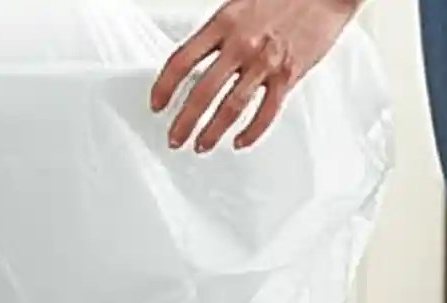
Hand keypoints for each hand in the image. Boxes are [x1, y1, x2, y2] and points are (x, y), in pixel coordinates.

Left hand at [150, 0, 361, 152]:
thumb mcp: (239, 5)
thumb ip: (218, 33)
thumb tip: (196, 61)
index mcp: (223, 23)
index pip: (181, 61)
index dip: (164, 87)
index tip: (156, 105)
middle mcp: (241, 44)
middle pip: (202, 91)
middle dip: (184, 121)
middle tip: (174, 138)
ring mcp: (265, 62)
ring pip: (231, 107)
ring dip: (212, 132)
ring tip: (201, 145)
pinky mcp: (290, 74)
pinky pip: (266, 112)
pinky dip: (251, 132)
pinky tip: (239, 141)